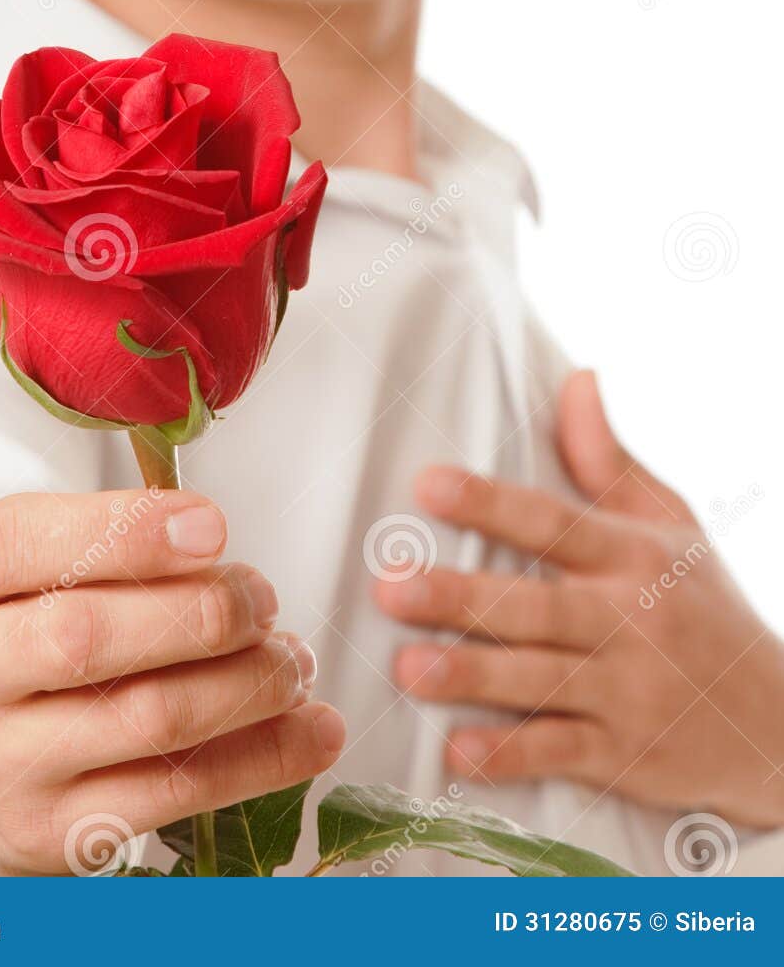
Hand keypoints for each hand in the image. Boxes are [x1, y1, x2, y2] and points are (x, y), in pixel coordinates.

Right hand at [0, 488, 343, 873]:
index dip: (123, 531)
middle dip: (202, 612)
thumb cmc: (9, 625)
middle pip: (86, 637)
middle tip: (260, 598)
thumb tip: (209, 539)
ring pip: (146, 718)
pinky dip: (261, 757)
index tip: (212, 526)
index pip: (16, 544)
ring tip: (291, 660)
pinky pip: (175, 792)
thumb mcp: (19, 555)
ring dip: (247, 684)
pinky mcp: (48, 834)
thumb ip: (98, 534)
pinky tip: (311, 729)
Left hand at [375, 370, 783, 827]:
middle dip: (461, 597)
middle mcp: (630, 621)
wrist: (779, 723)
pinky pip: (562, 753)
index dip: (490, 503)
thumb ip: (609, 461)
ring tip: (408, 668)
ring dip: (472, 676)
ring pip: (540, 680)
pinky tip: (458, 751)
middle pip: (535, 605)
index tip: (427, 485)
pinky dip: (511, 757)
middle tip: (390, 587)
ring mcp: (629, 693)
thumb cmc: (705, 608)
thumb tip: (575, 379)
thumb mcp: (671, 526)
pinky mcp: (627, 757)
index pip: (553, 523)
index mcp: (632, 557)